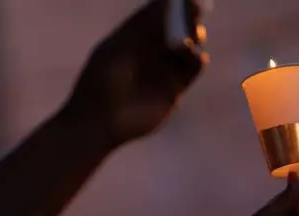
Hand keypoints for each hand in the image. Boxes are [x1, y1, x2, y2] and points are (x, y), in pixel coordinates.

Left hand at [64, 0, 207, 147]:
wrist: (100, 121)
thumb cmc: (101, 81)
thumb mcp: (118, 46)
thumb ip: (143, 24)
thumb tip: (168, 1)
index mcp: (134, 35)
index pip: (160, 11)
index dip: (174, 3)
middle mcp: (151, 50)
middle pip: (179, 24)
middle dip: (189, 15)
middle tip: (195, 10)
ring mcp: (164, 69)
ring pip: (190, 44)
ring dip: (195, 36)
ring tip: (188, 40)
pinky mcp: (174, 89)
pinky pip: (194, 67)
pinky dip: (198, 59)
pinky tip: (193, 56)